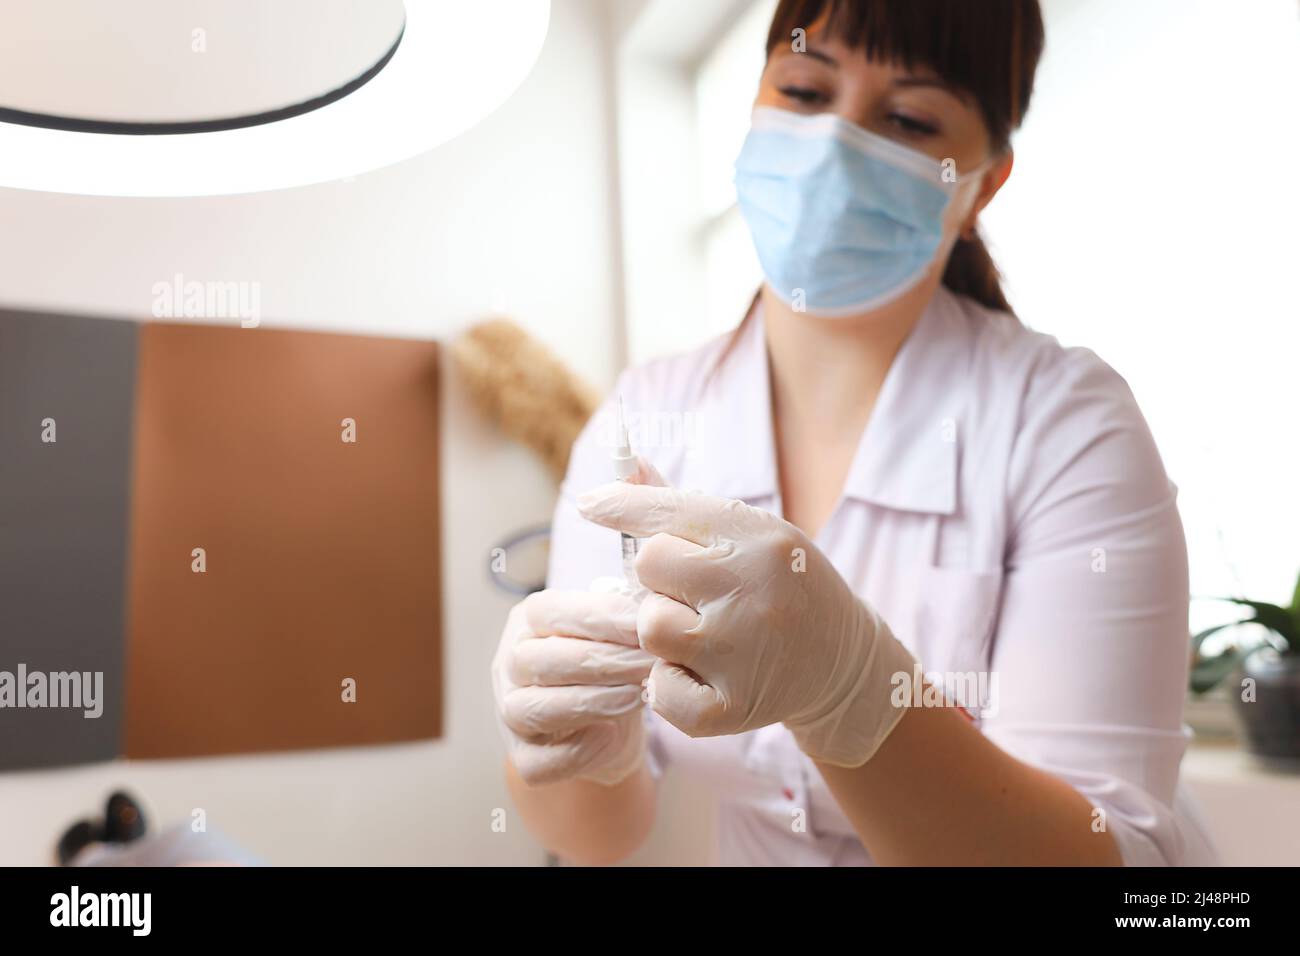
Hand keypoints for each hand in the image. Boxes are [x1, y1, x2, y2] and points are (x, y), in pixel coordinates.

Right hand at [492, 586, 655, 785]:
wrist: (615, 729)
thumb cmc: (614, 669)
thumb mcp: (618, 634)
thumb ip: (624, 618)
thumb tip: (648, 606)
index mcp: (528, 623)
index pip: (548, 611)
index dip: (596, 616)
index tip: (642, 624)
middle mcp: (509, 666)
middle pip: (537, 660)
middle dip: (601, 660)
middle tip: (648, 662)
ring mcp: (509, 714)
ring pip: (529, 709)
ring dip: (589, 702)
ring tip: (635, 696)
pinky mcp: (522, 758)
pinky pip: (536, 762)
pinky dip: (576, 750)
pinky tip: (608, 735)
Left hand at [576, 483, 916, 766]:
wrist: (841, 661)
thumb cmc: (780, 586)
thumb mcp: (751, 535)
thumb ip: (685, 507)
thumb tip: (626, 466)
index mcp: (761, 539)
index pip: (670, 511)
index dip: (621, 505)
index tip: (590, 505)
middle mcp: (754, 591)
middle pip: (649, 566)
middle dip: (658, 577)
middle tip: (691, 591)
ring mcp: (745, 654)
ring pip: (649, 626)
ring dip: (662, 628)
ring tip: (698, 631)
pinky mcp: (735, 708)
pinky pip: (659, 690)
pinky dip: (667, 684)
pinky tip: (699, 672)